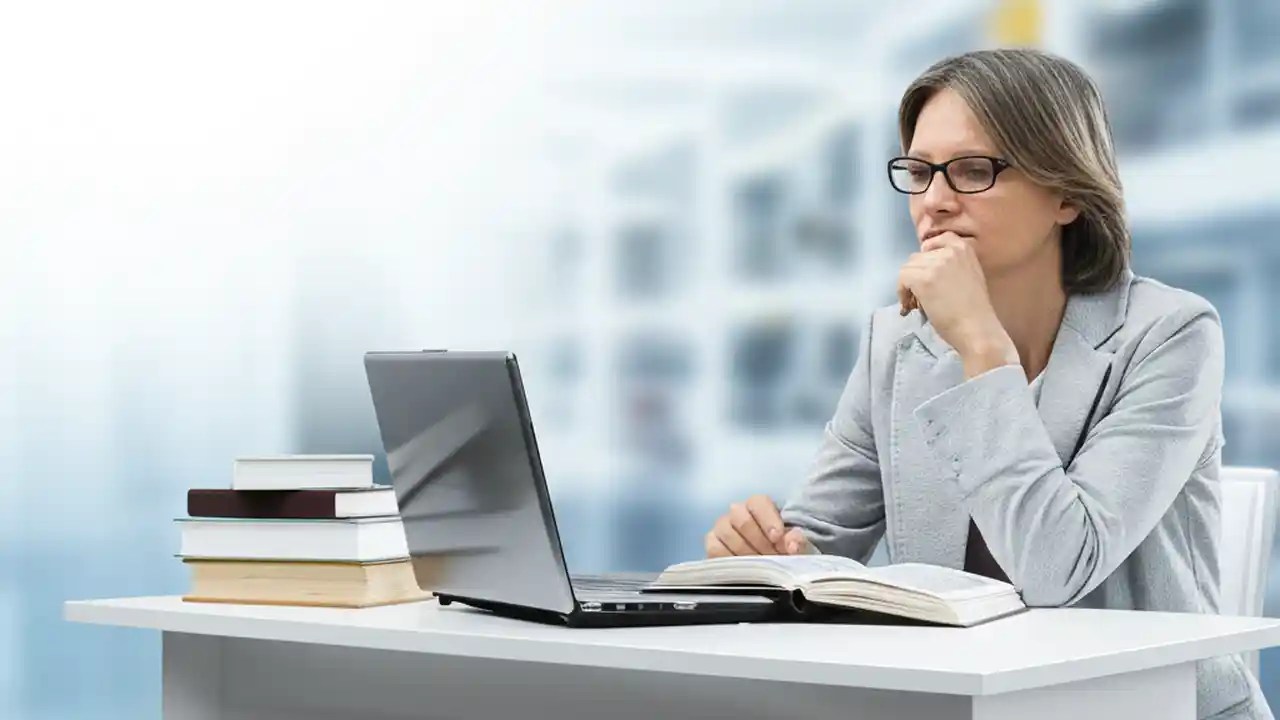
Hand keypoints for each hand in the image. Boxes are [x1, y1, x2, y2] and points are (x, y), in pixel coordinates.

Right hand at [706, 495, 815, 556]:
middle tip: (773, 557)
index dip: (768, 520)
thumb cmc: (783, 549)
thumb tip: (792, 545)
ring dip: (745, 552)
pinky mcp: (713, 544)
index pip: (759, 503)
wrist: (770, 564)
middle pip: (742, 520)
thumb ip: (796, 540)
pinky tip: (742, 568)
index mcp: (759, 505)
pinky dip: (728, 558)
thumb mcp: (795, 545)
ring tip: (760, 565)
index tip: (777, 538)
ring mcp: (722, 527)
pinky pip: (714, 548)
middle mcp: (737, 512)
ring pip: (727, 533)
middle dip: (759, 542)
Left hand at [897, 232, 1017, 375]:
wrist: (977, 328)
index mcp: (964, 249)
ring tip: (915, 304)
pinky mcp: (923, 279)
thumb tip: (925, 267)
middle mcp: (950, 251)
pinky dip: (902, 293)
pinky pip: (902, 279)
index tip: (924, 269)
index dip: (927, 253)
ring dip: (908, 286)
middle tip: (918, 297)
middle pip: (918, 257)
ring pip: (907, 268)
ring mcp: (936, 264)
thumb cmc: (975, 310)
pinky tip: (909, 307)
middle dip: (916, 275)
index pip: (937, 239)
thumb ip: (951, 265)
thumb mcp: (969, 275)